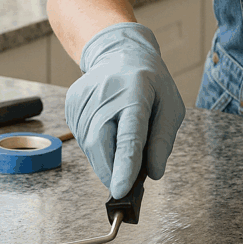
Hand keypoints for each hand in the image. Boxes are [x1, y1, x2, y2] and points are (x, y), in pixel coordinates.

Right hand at [65, 22, 184, 198]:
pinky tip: (109, 130)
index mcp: (135, 93)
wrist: (119, 53)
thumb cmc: (150, 82)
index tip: (121, 190)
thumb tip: (153, 173)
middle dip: (112, 171)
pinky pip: (83, 141)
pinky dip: (98, 147)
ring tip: (122, 141)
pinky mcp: (71, 106)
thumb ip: (163, 141)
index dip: (125, 165)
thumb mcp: (171, 106)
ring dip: (107, 159)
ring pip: (91, 148)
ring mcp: (83, 99)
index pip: (129, 135)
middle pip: (101, 145)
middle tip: (126, 185)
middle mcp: (105, 95)